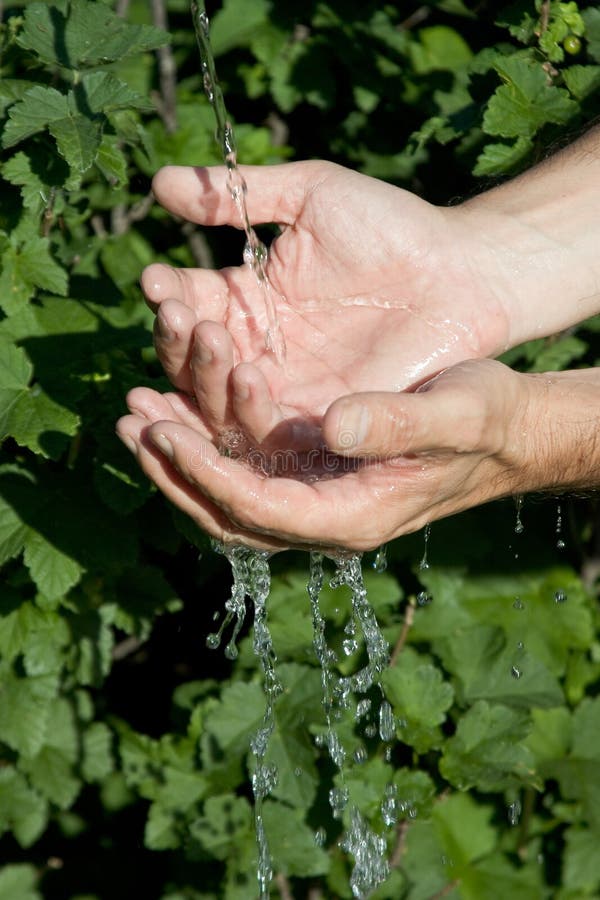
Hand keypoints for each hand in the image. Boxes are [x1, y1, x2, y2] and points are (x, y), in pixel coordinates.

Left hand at [116, 359, 544, 551]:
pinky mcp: (314, 476)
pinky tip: (181, 403)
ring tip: (137, 409)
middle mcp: (325, 518)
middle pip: (229, 513)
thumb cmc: (488, 422)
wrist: (507, 432)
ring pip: (229, 495)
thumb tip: (331, 426)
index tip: (163, 431)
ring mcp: (316, 500)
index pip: (260, 509)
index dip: (206, 474)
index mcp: (353, 516)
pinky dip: (208, 443)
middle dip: (175, 471)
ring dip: (180, 458)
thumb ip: (400, 424)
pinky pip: (246, 470)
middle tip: (131, 420)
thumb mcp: (457, 413)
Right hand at [142, 162, 512, 447]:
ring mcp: (288, 388)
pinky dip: (248, 409)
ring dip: (205, 373)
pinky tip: (246, 376)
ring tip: (208, 337)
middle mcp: (260, 348)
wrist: (460, 271)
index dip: (168, 296)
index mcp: (250, 298)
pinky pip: (269, 427)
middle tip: (178, 312)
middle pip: (194, 359)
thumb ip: (239, 195)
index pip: (190, 304)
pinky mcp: (320, 419)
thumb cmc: (390, 226)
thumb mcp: (311, 196)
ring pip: (221, 398)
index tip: (154, 280)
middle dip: (177, 338)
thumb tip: (158, 183)